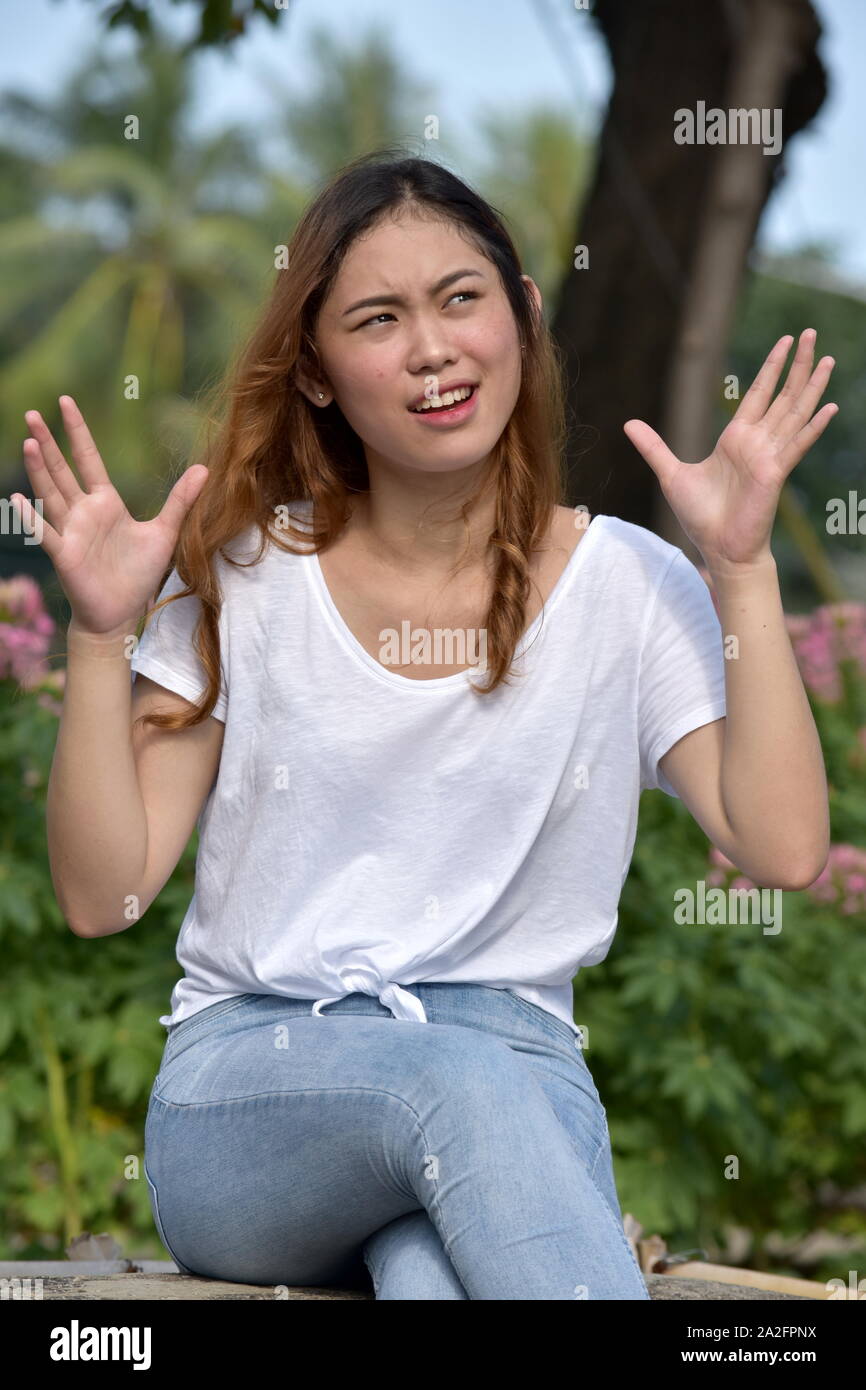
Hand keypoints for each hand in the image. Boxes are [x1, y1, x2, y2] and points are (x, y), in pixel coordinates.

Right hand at [12, 396, 208, 635]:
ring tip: (29, 441)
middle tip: (33, 413)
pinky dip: (31, 518)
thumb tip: (203, 468)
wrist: (121, 613)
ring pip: (51, 495)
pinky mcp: (66, 555)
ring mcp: (71, 532)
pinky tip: (19, 498)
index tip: (65, 402)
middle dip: (48, 442)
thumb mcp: (165, 533)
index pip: (88, 458)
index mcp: (105, 502)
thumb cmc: (137, 574)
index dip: (77, 431)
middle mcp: (83, 512)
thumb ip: (180, 501)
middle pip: (62, 470)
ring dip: (39, 470)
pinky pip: (46, 534)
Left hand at [622, 329, 837, 570]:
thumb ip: (654, 447)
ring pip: (795, 413)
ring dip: (811, 386)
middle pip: (782, 395)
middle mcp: (758, 443)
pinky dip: (813, 427)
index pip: (759, 394)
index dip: (771, 368)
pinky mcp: (775, 473)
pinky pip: (797, 445)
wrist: (718, 549)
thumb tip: (628, 424)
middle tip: (809, 332)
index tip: (784, 343)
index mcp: (737, 439)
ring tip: (826, 359)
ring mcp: (770, 456)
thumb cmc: (701, 517)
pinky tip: (830, 407)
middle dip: (795, 364)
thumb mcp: (671, 474)